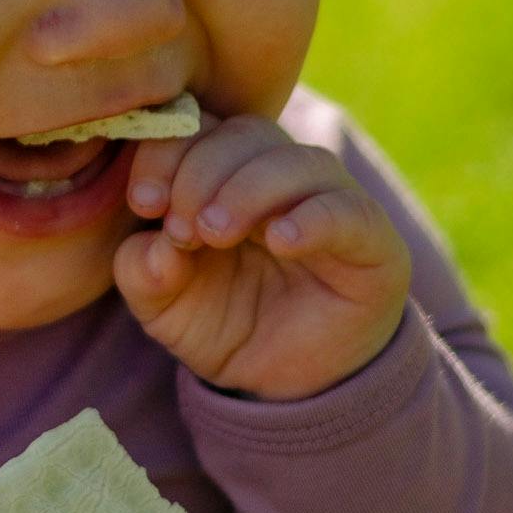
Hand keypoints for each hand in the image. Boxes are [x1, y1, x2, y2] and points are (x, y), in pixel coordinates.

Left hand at [112, 109, 413, 400]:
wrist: (291, 384)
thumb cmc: (228, 326)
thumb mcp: (165, 309)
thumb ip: (142, 272)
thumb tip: (151, 246)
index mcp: (224, 174)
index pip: (197, 128)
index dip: (166, 153)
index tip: (144, 201)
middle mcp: (278, 175)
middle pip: (243, 135)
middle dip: (201, 173)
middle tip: (183, 229)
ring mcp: (329, 200)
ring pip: (295, 161)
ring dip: (248, 190)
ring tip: (216, 235)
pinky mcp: (370, 237)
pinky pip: (347, 209)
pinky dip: (312, 218)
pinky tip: (281, 241)